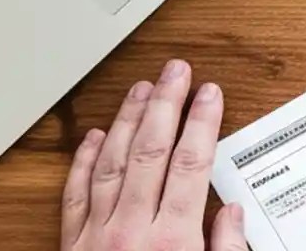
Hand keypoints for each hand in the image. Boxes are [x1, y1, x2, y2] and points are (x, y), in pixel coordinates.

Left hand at [60, 60, 246, 249]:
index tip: (209, 95)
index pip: (191, 165)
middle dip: (166, 105)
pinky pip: (75, 196)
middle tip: (175, 73)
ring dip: (128, 121)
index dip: (203, 123)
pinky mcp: (73, 247)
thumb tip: (232, 213)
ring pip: (112, 164)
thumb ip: (226, 250)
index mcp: (173, 241)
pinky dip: (84, 163)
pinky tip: (95, 137)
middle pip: (151, 152)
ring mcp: (97, 238)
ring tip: (141, 90)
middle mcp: (132, 232)